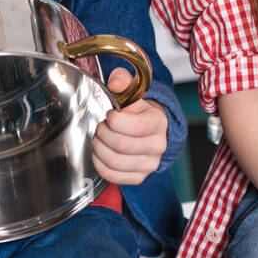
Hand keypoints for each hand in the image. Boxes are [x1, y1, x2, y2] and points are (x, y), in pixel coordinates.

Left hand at [91, 67, 167, 184]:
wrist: (150, 130)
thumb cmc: (138, 112)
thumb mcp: (133, 93)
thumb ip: (123, 82)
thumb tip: (116, 80)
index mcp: (158, 122)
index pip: (136, 127)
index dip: (115, 121)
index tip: (110, 114)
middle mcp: (158, 146)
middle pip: (121, 145)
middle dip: (103, 133)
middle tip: (101, 126)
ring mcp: (149, 164)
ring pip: (114, 162)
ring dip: (99, 148)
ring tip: (99, 138)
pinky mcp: (139, 177)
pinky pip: (112, 175)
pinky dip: (99, 164)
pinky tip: (100, 153)